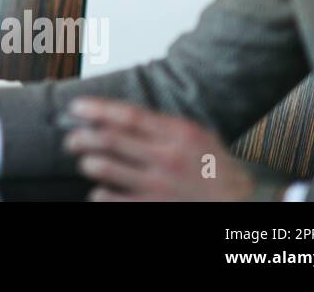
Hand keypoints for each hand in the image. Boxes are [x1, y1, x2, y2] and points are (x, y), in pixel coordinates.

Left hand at [62, 97, 254, 200]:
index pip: (127, 115)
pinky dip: (98, 194)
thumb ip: (161, 124)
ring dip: (87, 163)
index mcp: (177, 133)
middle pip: (109, 139)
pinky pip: (111, 199)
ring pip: (104, 168)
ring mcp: (159, 185)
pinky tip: (99, 191)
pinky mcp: (153, 207)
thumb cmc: (215, 168)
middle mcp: (166, 157)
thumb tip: (119, 115)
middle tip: (71, 139)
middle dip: (82, 136)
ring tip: (86, 162)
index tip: (75, 107)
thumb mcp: (196, 135)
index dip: (96, 109)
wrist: (242, 205)